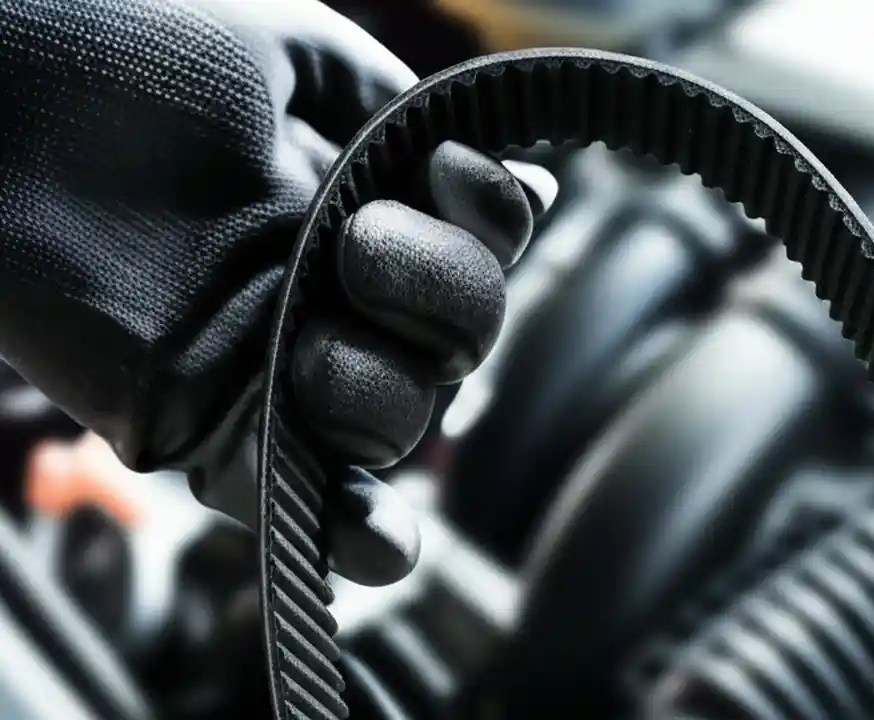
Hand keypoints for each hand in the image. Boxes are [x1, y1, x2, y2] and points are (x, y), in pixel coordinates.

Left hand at [0, 0, 539, 584]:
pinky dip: (354, 531)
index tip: (437, 174)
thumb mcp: (276, 46)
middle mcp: (336, 286)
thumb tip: (486, 160)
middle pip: (465, 334)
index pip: (483, 238)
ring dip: (387, 388)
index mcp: (358, 199)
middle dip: (443, 293)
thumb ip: (382, 103)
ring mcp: (280, 359)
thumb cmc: (107, 52)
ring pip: (405, 415)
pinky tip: (378, 531)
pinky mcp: (210, 427)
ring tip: (305, 345)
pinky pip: (302, 497)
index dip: (488, 219)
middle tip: (356, 245)